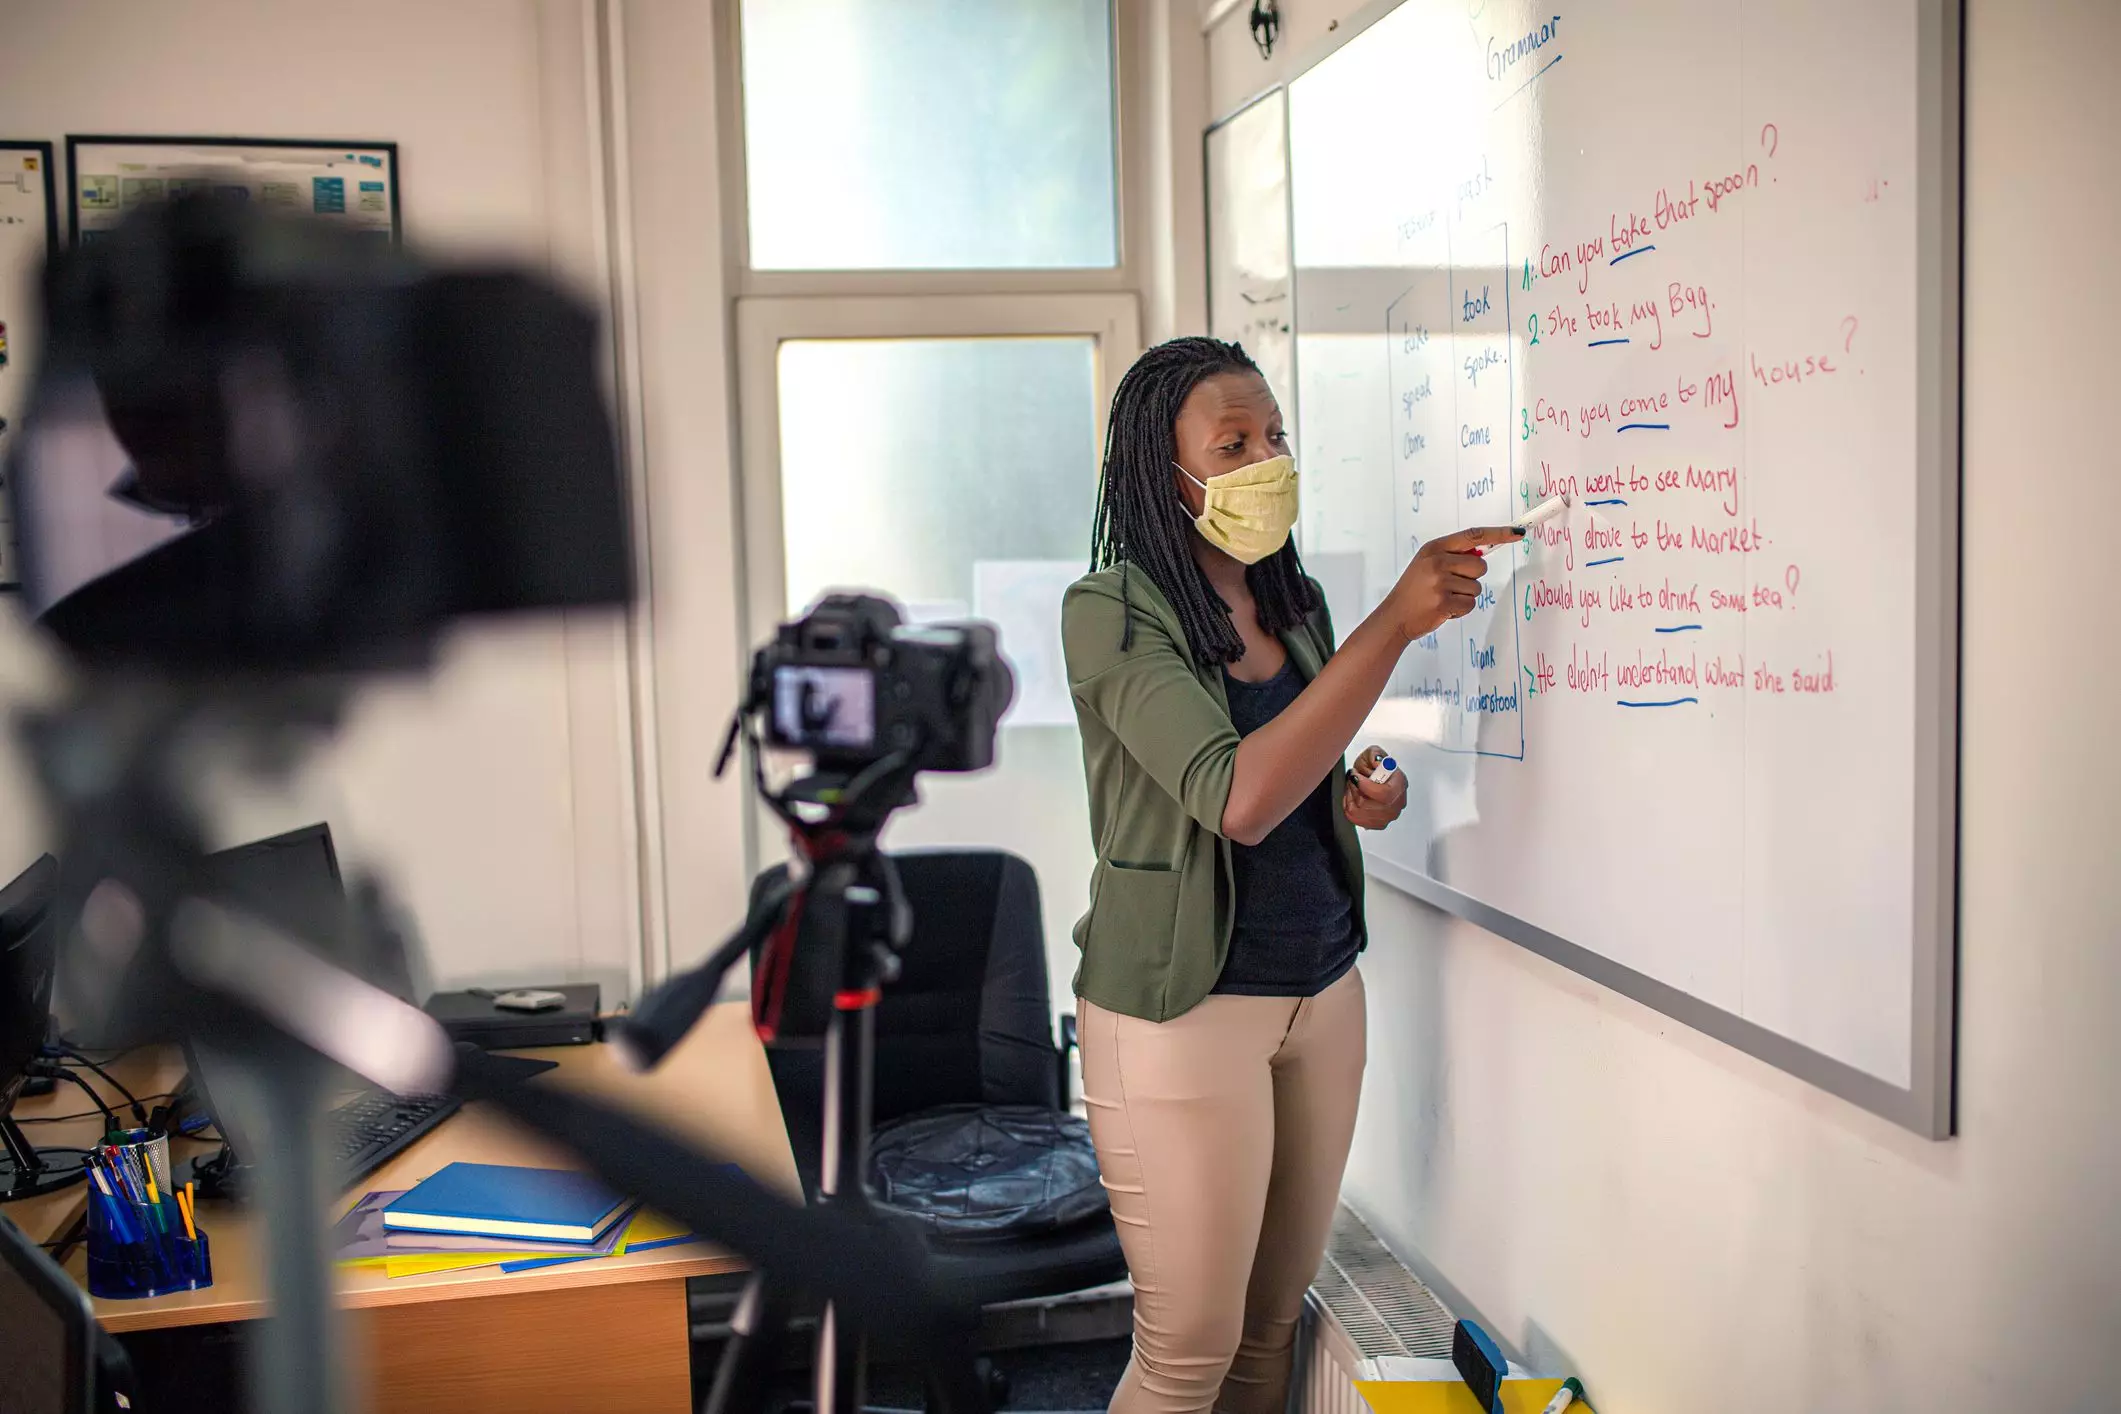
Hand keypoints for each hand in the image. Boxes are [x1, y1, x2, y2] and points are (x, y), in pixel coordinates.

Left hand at [1342, 746, 1405, 830]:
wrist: (1372, 778)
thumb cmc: (1373, 768)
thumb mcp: (1373, 753)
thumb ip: (1375, 755)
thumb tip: (1376, 762)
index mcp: (1400, 785)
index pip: (1385, 794)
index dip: (1366, 787)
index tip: (1356, 777)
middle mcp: (1397, 804)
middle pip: (1369, 805)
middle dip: (1356, 790)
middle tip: (1354, 778)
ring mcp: (1388, 816)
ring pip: (1360, 811)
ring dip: (1351, 797)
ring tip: (1353, 787)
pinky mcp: (1377, 824)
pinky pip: (1355, 818)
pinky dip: (1349, 806)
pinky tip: (1353, 797)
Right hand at [1385, 525, 1523, 642]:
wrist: (1395, 616)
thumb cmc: (1414, 591)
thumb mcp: (1427, 564)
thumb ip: (1452, 556)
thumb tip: (1482, 553)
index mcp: (1434, 549)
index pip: (1473, 536)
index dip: (1498, 534)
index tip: (1517, 533)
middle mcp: (1437, 562)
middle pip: (1480, 566)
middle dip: (1472, 578)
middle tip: (1450, 586)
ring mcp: (1440, 582)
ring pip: (1476, 587)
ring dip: (1464, 596)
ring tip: (1442, 598)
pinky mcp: (1444, 603)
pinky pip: (1470, 604)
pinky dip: (1460, 610)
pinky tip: (1443, 610)